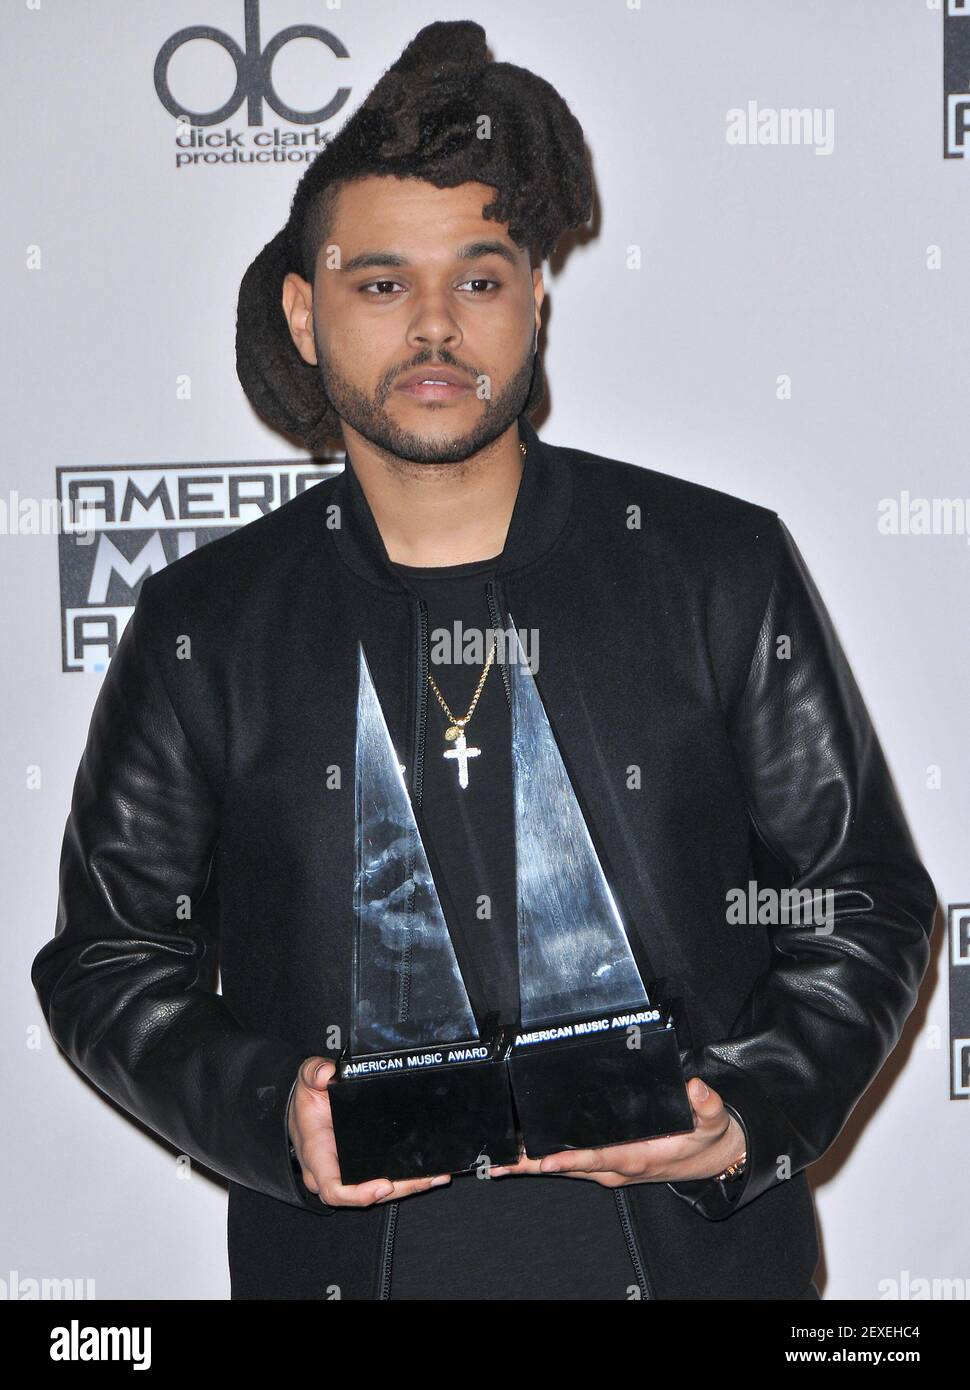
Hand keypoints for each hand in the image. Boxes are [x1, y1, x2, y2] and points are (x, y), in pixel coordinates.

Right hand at [287, 1056, 451, 1206]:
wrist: (306, 1111)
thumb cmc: (307, 1101)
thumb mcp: (306, 1080)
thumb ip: (313, 1073)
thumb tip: (326, 1072)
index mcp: (317, 1156)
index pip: (334, 1189)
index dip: (358, 1194)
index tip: (384, 1186)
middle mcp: (332, 1174)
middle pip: (364, 1196)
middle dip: (398, 1190)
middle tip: (425, 1180)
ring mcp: (347, 1175)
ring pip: (378, 1193)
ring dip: (408, 1187)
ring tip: (436, 1177)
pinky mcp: (361, 1171)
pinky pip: (382, 1180)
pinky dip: (406, 1179)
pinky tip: (430, 1174)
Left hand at [488, 1076, 744, 1187]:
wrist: (710, 1159)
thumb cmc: (705, 1138)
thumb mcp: (712, 1120)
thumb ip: (706, 1105)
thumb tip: (696, 1088)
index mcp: (636, 1157)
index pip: (596, 1157)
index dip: (569, 1157)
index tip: (543, 1158)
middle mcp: (616, 1167)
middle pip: (568, 1165)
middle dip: (533, 1165)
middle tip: (500, 1162)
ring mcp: (608, 1168)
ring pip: (564, 1166)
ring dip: (532, 1165)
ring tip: (499, 1161)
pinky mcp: (605, 1164)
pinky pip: (571, 1162)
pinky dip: (545, 1160)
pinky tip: (522, 1156)